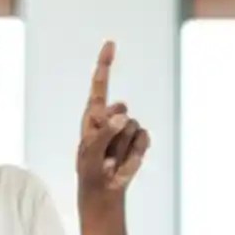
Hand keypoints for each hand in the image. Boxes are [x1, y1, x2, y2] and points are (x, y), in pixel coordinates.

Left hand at [76, 41, 150, 201]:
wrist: (105, 191)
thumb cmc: (91, 170)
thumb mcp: (91, 152)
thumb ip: (104, 133)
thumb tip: (123, 115)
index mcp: (93, 115)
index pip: (100, 85)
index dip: (105, 64)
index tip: (110, 44)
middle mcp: (111, 117)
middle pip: (121, 108)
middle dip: (115, 129)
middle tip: (105, 153)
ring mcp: (126, 128)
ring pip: (132, 126)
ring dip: (122, 147)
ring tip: (112, 160)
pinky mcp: (139, 139)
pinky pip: (144, 137)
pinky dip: (135, 153)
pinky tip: (125, 163)